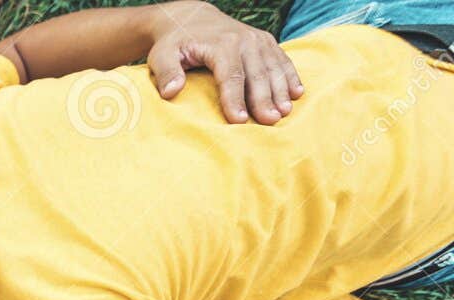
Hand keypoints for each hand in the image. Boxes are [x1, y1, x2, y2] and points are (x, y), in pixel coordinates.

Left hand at [147, 2, 301, 124]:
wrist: (191, 18)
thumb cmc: (174, 43)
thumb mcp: (162, 55)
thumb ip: (166, 73)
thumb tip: (171, 91)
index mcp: (221, 44)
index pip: (230, 76)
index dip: (235, 100)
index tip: (239, 122)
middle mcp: (244, 40)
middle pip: (257, 74)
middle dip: (264, 99)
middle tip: (270, 122)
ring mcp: (258, 40)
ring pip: (273, 68)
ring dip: (281, 90)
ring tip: (285, 113)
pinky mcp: (266, 42)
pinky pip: (282, 59)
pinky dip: (290, 76)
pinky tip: (297, 93)